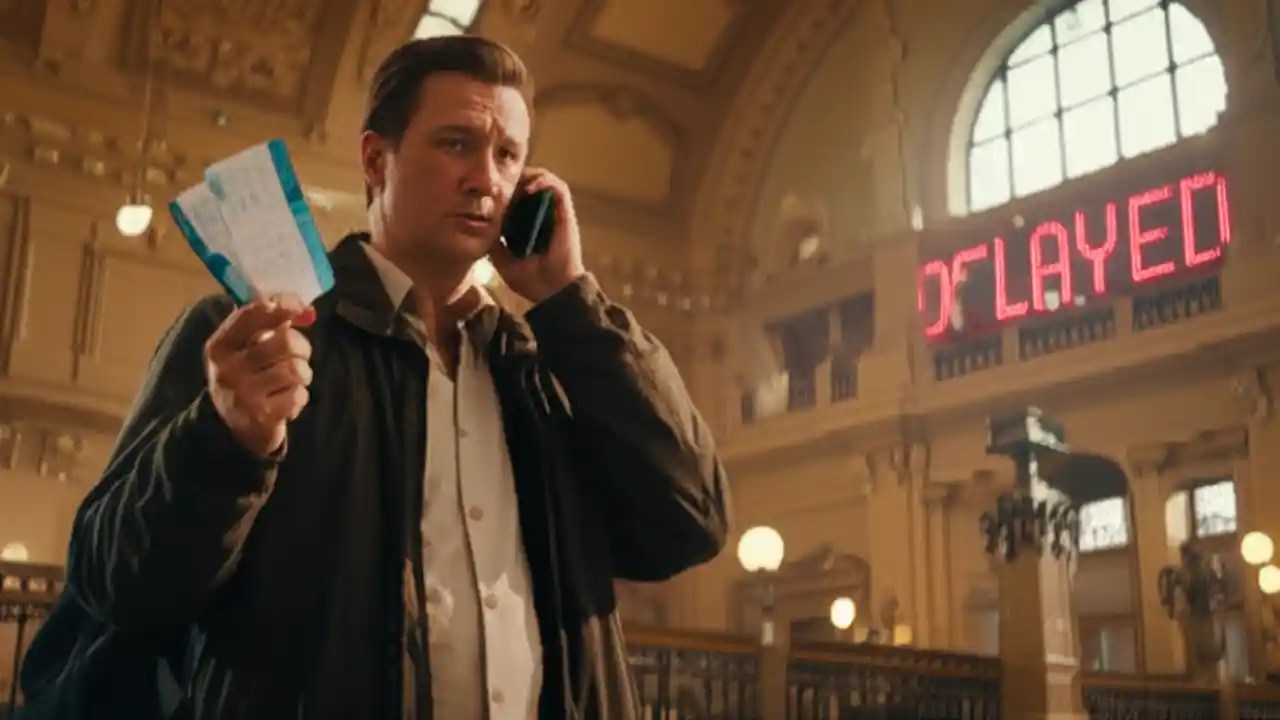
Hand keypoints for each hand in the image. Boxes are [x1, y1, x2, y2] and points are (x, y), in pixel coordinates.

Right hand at [204, 295, 314, 457]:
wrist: (232, 429)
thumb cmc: (246, 377)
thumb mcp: (243, 349)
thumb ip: (267, 325)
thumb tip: (303, 307)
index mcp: (220, 346)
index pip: (252, 314)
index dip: (282, 305)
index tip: (300, 306)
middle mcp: (227, 369)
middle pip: (285, 342)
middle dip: (302, 347)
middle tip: (299, 355)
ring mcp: (243, 394)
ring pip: (295, 370)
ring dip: (303, 375)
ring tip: (292, 381)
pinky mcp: (261, 416)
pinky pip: (298, 396)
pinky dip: (300, 397)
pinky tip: (286, 401)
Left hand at [489, 167, 586, 303]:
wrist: (552, 291)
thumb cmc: (530, 279)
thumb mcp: (501, 258)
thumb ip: (492, 241)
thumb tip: (476, 225)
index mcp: (527, 225)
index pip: (516, 197)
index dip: (504, 190)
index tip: (488, 193)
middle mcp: (541, 216)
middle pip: (528, 184)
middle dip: (514, 180)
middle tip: (499, 185)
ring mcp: (554, 213)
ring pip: (543, 179)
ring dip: (528, 176)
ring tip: (514, 184)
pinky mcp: (565, 213)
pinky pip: (558, 187)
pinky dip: (544, 182)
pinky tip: (529, 189)